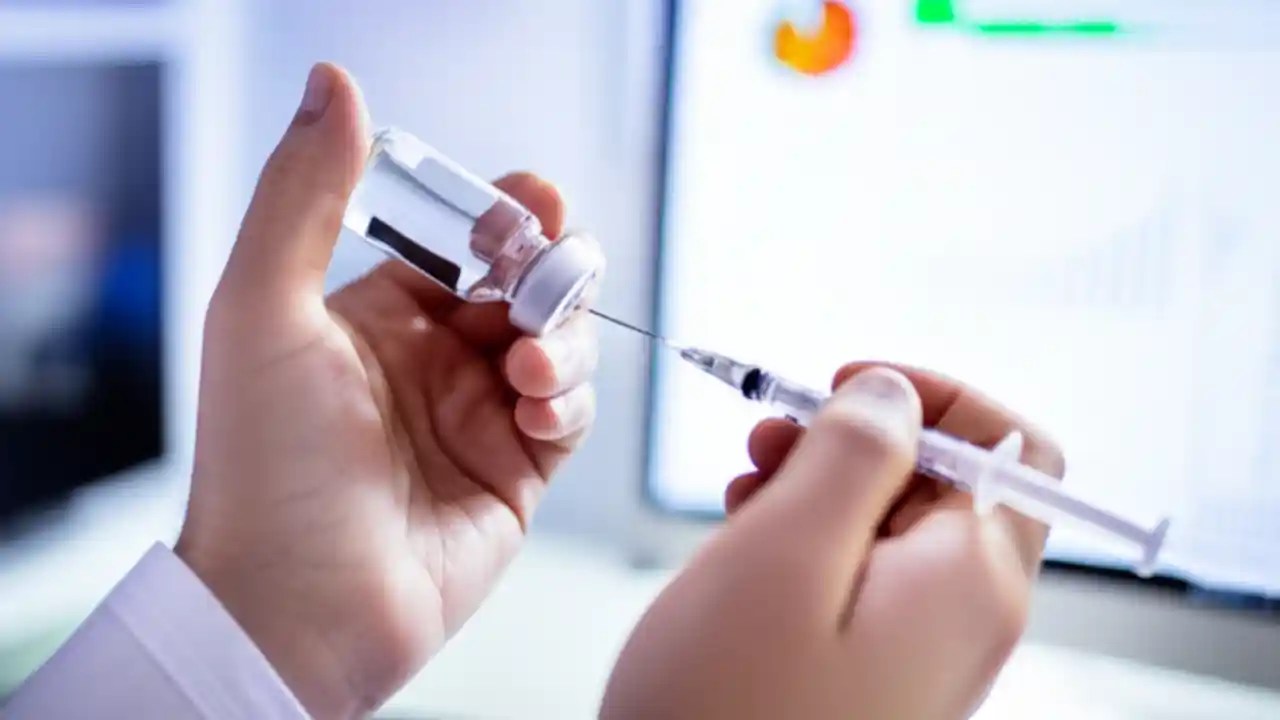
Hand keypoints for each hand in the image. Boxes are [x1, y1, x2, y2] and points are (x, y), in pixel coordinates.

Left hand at [175, 63, 600, 717]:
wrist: (299, 611)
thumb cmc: (265, 467)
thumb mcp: (264, 308)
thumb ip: (307, 194)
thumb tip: (334, 85)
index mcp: (378, 314)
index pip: (464, 240)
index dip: (506, 216)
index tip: (532, 206)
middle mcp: (434, 359)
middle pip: (530, 283)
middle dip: (554, 272)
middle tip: (552, 278)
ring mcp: (479, 416)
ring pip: (565, 341)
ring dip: (564, 340)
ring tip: (530, 372)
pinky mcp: (518, 473)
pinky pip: (573, 413)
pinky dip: (570, 401)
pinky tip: (538, 413)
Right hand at [602, 365, 1063, 719]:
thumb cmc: (725, 712)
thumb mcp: (784, 554)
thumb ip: (853, 455)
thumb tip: (896, 395)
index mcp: (969, 580)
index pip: (1010, 445)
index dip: (932, 395)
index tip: (843, 387)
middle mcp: (965, 616)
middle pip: (946, 481)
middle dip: (858, 440)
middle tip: (766, 440)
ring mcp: (921, 651)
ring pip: (893, 527)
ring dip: (821, 488)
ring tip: (744, 492)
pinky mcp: (875, 673)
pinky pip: (862, 579)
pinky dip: (809, 541)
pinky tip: (748, 545)